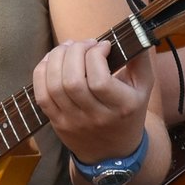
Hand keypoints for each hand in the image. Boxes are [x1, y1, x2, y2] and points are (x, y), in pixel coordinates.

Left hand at [33, 37, 150, 162]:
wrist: (113, 153)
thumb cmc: (129, 112)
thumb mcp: (143, 88)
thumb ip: (140, 60)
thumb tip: (135, 31)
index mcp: (121, 107)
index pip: (100, 80)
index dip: (96, 56)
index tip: (102, 46)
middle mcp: (96, 117)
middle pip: (73, 81)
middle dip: (74, 53)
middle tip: (82, 44)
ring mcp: (73, 122)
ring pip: (54, 86)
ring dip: (56, 58)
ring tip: (67, 48)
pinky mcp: (56, 123)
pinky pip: (41, 95)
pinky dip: (42, 72)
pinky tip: (53, 61)